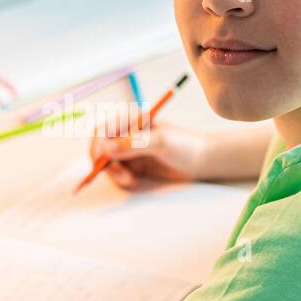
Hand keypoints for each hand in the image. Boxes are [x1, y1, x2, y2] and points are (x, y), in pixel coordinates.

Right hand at [88, 119, 207, 189]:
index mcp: (132, 119)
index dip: (98, 144)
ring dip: (113, 172)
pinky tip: (132, 181)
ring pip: (107, 161)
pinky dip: (120, 178)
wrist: (202, 160)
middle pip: (101, 146)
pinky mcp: (133, 164)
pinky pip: (117, 172)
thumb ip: (135, 143)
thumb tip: (108, 149)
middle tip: (115, 174)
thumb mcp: (162, 141)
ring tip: (129, 180)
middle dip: (104, 161)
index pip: (104, 129)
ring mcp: (129, 149)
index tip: (100, 159)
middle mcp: (127, 133)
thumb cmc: (186, 145)